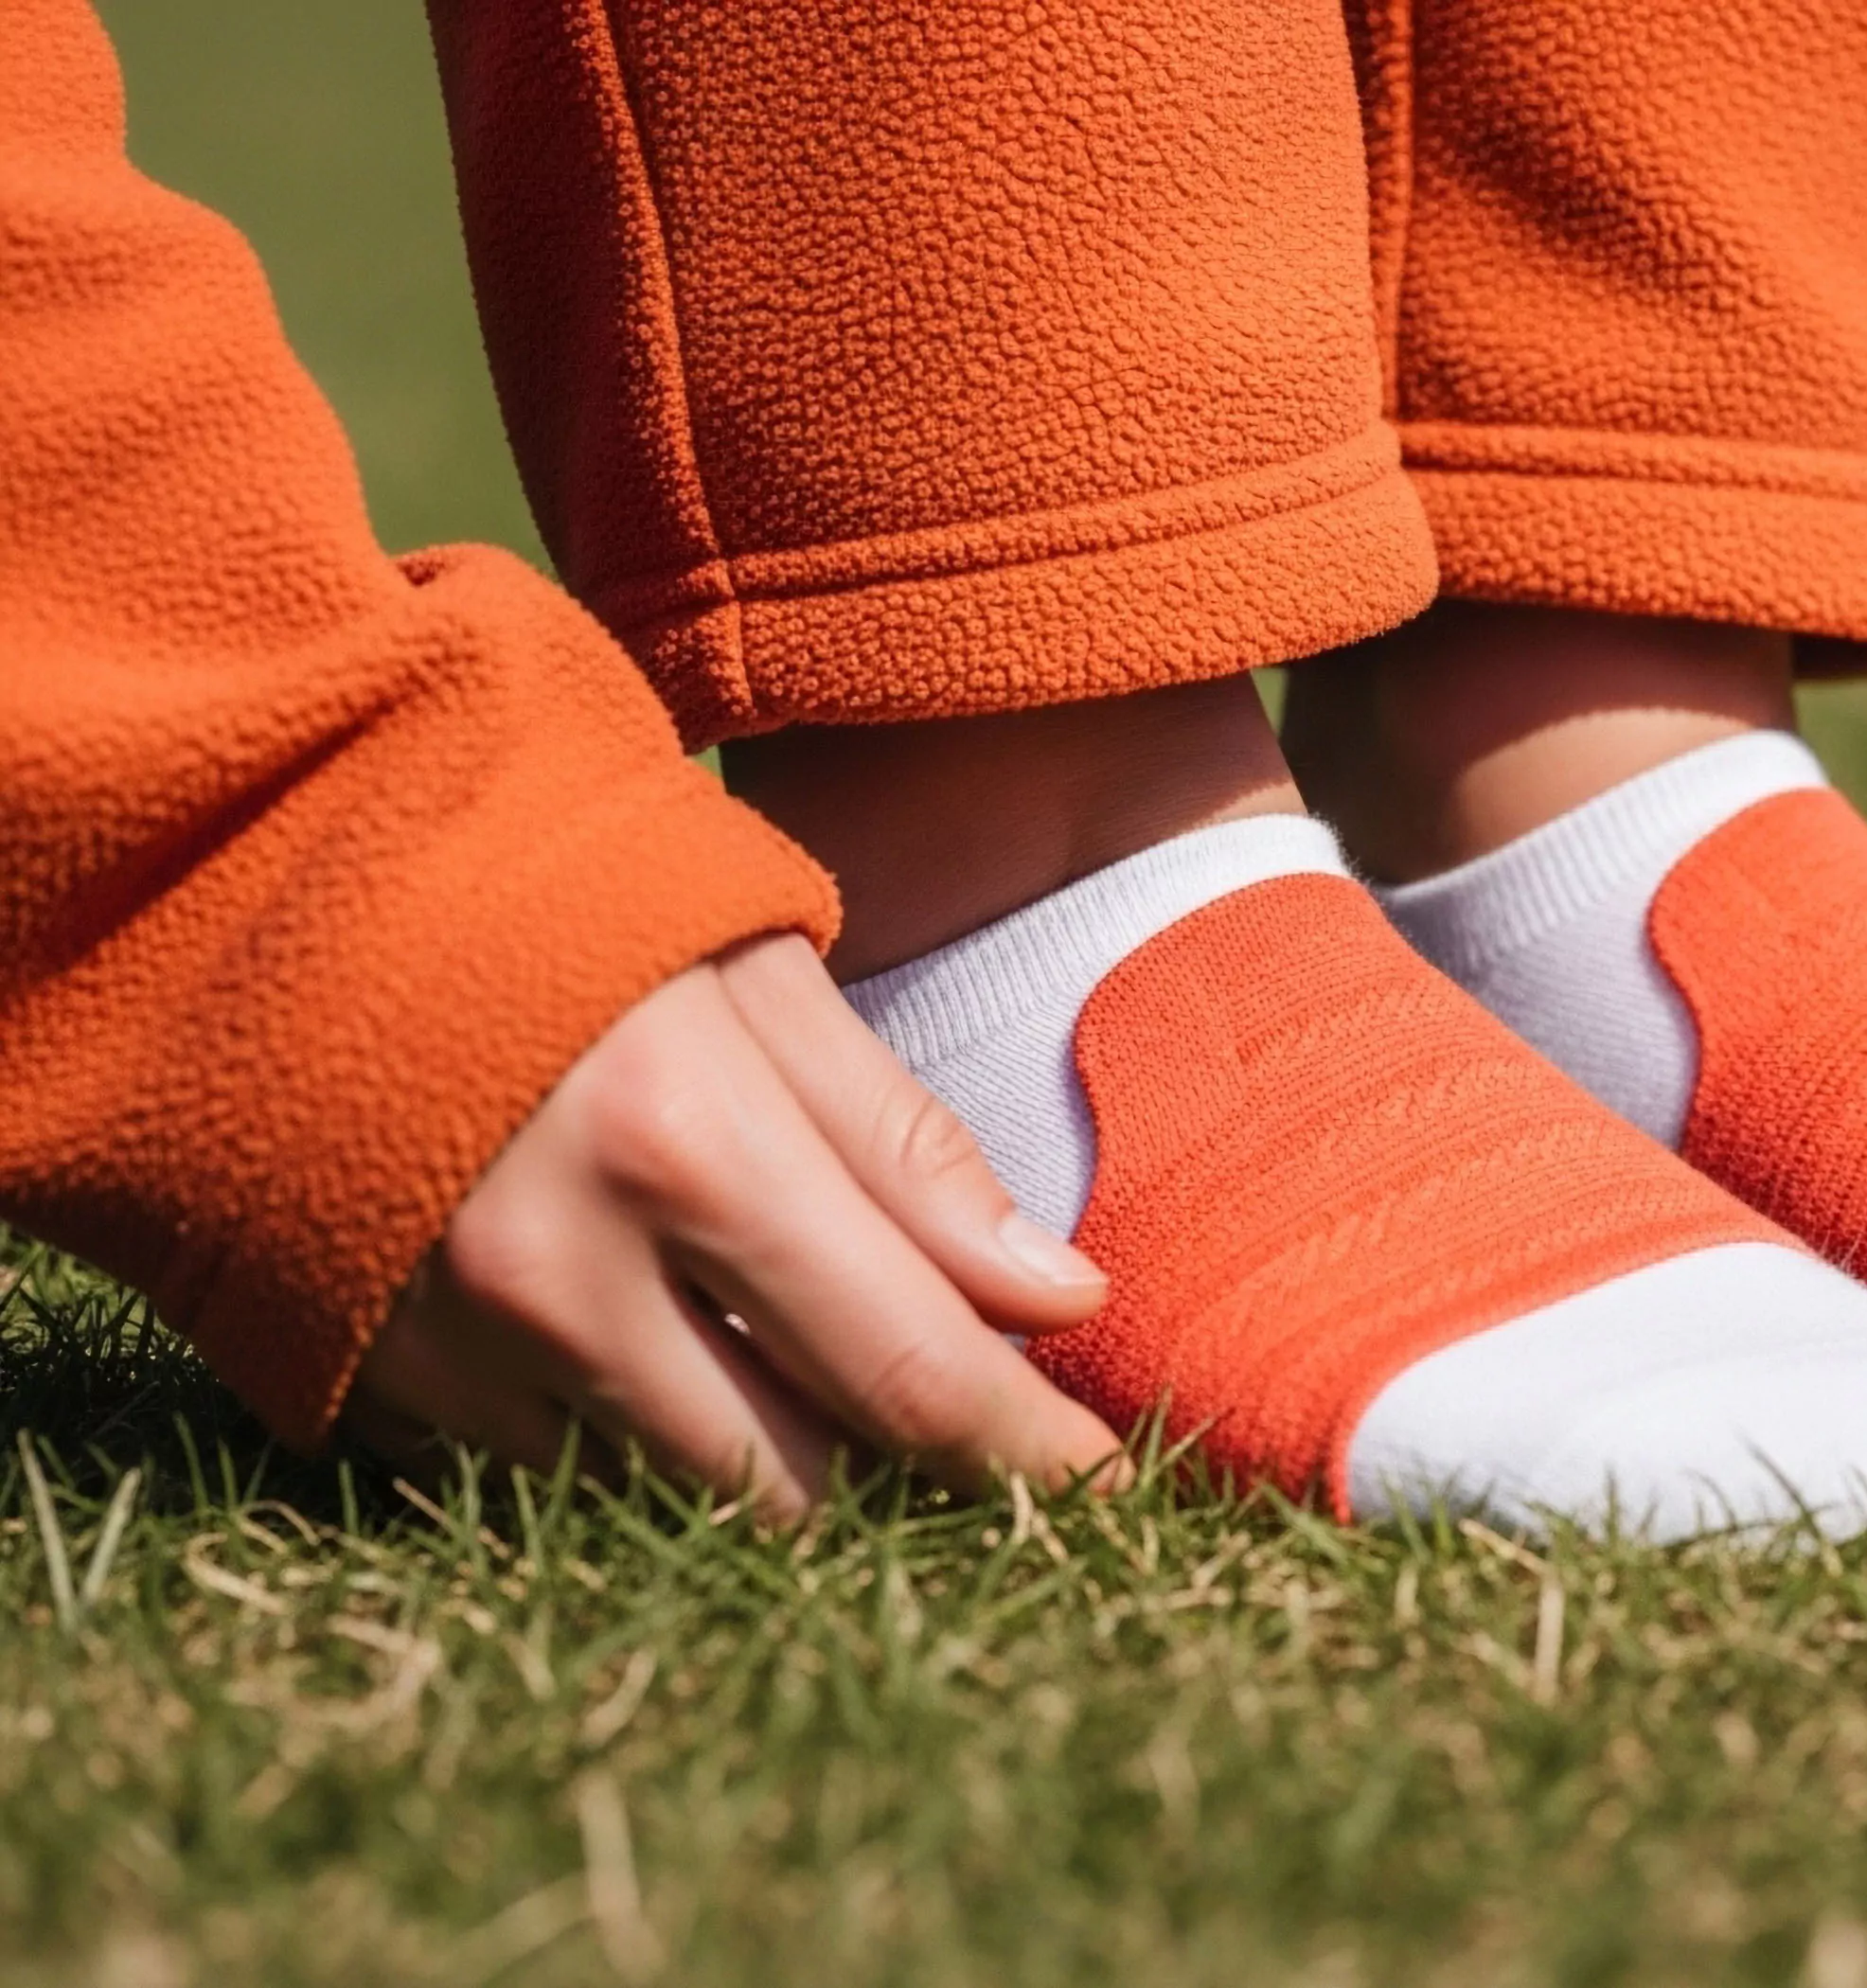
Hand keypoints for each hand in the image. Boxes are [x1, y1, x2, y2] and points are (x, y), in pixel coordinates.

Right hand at [342, 934, 1126, 1519]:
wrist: (249, 853)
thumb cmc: (545, 883)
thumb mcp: (753, 966)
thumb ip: (906, 1147)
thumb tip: (1064, 1299)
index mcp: (684, 1147)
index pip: (909, 1371)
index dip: (1027, 1455)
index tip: (1112, 1492)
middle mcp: (560, 1275)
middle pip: (795, 1483)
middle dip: (905, 1483)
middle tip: (986, 1447)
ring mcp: (447, 1340)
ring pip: (669, 1496)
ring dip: (772, 1471)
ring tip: (833, 1398)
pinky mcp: (363, 1375)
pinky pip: (549, 1468)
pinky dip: (636, 1441)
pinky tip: (674, 1363)